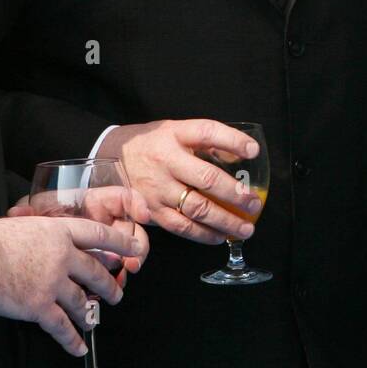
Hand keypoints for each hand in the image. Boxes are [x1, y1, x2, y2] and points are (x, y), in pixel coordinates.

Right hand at [0, 215, 138, 355]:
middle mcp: (62, 256)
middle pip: (96, 271)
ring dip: (90, 313)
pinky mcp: (41, 307)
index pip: (99, 234)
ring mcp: (54, 282)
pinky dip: (72, 340)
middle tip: (117, 292)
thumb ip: (40, 233)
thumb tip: (43, 239)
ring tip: (95, 319)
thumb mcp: (23, 224)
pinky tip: (78, 346)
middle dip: (109, 284)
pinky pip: (62, 327)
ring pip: (82, 301)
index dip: (120, 242)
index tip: (135, 248)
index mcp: (58, 231)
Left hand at [10, 186, 151, 281]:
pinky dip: (116, 277)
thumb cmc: (45, 216)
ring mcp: (107, 243)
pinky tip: (111, 285)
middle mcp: (107, 222)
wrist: (38, 236)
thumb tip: (16, 213)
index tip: (142, 215)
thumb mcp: (39, 210)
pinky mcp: (103, 261)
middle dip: (138, 244)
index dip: (137, 204)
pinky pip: (116, 269)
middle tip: (134, 258)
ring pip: (129, 252)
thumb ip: (30, 210)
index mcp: (96, 203)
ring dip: (130, 263)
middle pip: (133, 229)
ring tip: (125, 274)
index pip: (124, 197)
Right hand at [99, 119, 262, 243]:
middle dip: (235, 193)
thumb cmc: (153, 144)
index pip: (206, 132)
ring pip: (196, 208)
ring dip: (225, 221)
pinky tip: (220, 237)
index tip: (253, 151)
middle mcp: (166, 161)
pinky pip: (181, 227)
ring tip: (246, 228)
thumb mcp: (175, 130)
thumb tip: (241, 153)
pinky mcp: (151, 211)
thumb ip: (205, 141)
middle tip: (254, 203)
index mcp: (174, 134)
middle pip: (206, 178)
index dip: (232, 141)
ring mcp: (158, 188)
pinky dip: (204, 235)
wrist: (112, 157)